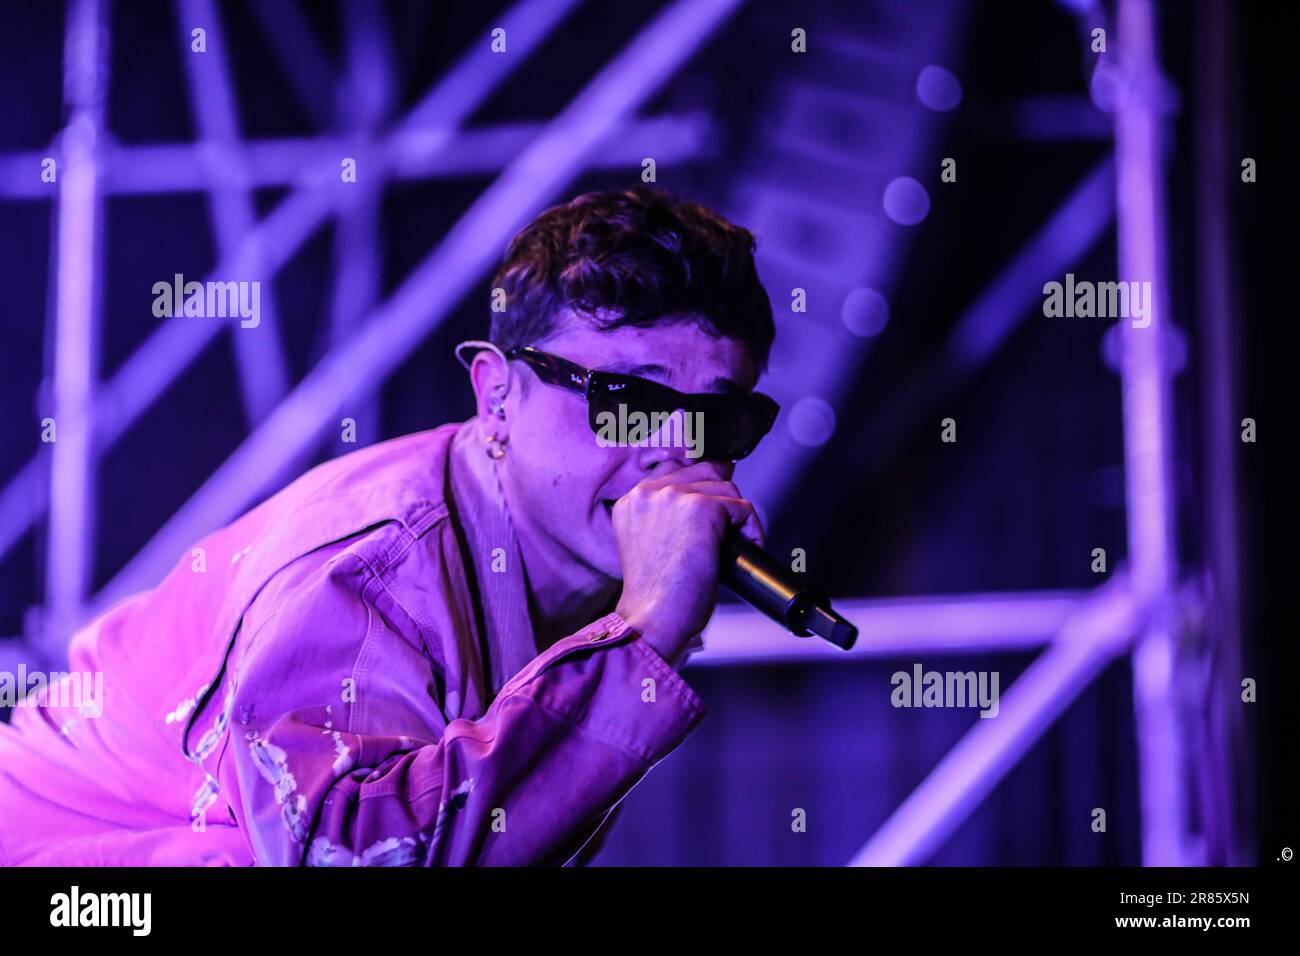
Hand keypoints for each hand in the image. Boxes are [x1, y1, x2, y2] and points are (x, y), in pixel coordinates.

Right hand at [612, 459, 763, 663]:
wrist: (652, 619)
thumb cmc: (654, 596)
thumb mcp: (649, 544)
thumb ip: (665, 518)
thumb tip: (708, 502)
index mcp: (632, 500)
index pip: (675, 469)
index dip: (701, 487)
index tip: (715, 509)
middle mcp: (649, 492)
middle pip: (704, 470)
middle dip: (722, 496)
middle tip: (730, 527)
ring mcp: (674, 497)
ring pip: (725, 487)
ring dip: (737, 515)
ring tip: (736, 543)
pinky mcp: (701, 508)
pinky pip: (742, 507)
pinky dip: (751, 528)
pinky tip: (747, 547)